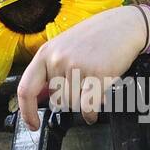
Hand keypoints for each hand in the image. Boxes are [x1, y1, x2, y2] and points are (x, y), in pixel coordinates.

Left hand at [16, 4, 147, 128]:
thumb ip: (51, 69)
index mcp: (45, 53)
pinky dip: (91, 113)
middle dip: (68, 99)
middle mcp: (58, 59)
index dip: (26, 111)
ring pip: (72, 103)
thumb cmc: (94, 36)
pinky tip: (94, 110)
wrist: (123, 25)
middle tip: (81, 85)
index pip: (26, 88)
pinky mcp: (97, 74)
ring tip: (90, 87)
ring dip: (82, 103)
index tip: (32, 124)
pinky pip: (88, 105)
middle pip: (56, 99)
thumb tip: (43, 98)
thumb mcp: (64, 47)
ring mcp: (77, 66)